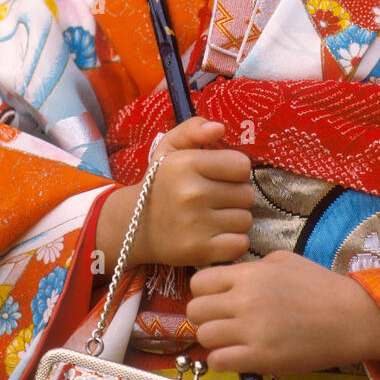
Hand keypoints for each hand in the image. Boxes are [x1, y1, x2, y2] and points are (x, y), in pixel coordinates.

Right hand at [96, 118, 252, 272]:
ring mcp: (195, 224)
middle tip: (214, 199)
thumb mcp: (169, 148)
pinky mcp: (199, 251)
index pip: (242, 165)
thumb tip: (219, 127)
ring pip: (245, 219)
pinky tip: (217, 236)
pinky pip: (240, 244)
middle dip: (234, 196)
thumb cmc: (159, 183)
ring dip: (234, 219)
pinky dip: (233, 242)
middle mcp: (191, 193)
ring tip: (213, 217)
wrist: (132, 226)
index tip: (219, 177)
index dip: (234, 171)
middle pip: (247, 194)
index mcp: (186, 164)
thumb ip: (193, 129)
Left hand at [187, 250, 379, 373]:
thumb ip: (255, 266)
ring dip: (213, 340)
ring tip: (230, 340)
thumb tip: (234, 277)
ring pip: (204, 337)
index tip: (215, 299)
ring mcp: (251, 331)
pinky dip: (222, 360)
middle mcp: (244, 300)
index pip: (199, 282)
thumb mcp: (286, 261)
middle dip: (204, 316)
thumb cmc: (322, 286)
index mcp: (250, 275)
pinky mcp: (261, 358)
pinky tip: (238, 355)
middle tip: (221, 321)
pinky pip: (218, 362)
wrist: (351, 318)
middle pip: (195, 310)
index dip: (203, 291)